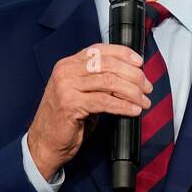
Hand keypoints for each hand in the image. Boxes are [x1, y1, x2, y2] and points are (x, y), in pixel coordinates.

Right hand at [27, 43, 153, 180]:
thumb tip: (131, 75)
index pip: (100, 50)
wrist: (45, 142)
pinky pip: (104, 101)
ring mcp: (66, 87)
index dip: (124, 54)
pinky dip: (123, 106)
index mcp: (69, 64)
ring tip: (144, 101)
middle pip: (108, 65)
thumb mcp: (82, 92)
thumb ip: (99, 80)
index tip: (140, 63)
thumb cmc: (67, 118)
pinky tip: (134, 110)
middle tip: (147, 88)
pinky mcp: (70, 105)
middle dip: (133, 76)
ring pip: (109, 82)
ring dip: (132, 92)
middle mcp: (66, 71)